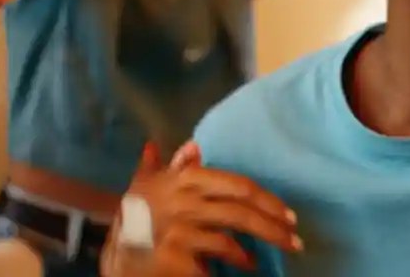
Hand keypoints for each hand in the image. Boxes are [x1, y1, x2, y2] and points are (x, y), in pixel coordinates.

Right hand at [102, 142, 300, 276]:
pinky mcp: (174, 259)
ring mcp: (179, 232)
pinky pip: (213, 263)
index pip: (239, 186)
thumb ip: (174, 165)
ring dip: (254, 250)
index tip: (289, 215)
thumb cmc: (137, 215)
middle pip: (241, 215)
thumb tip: (193, 146)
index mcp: (185, 180)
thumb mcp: (150, 184)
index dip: (269, 201)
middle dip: (273, 229)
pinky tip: (245, 266)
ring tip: (266, 256)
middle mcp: (184, 203)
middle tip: (295, 241)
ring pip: (229, 241)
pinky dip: (234, 264)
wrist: (115, 253)